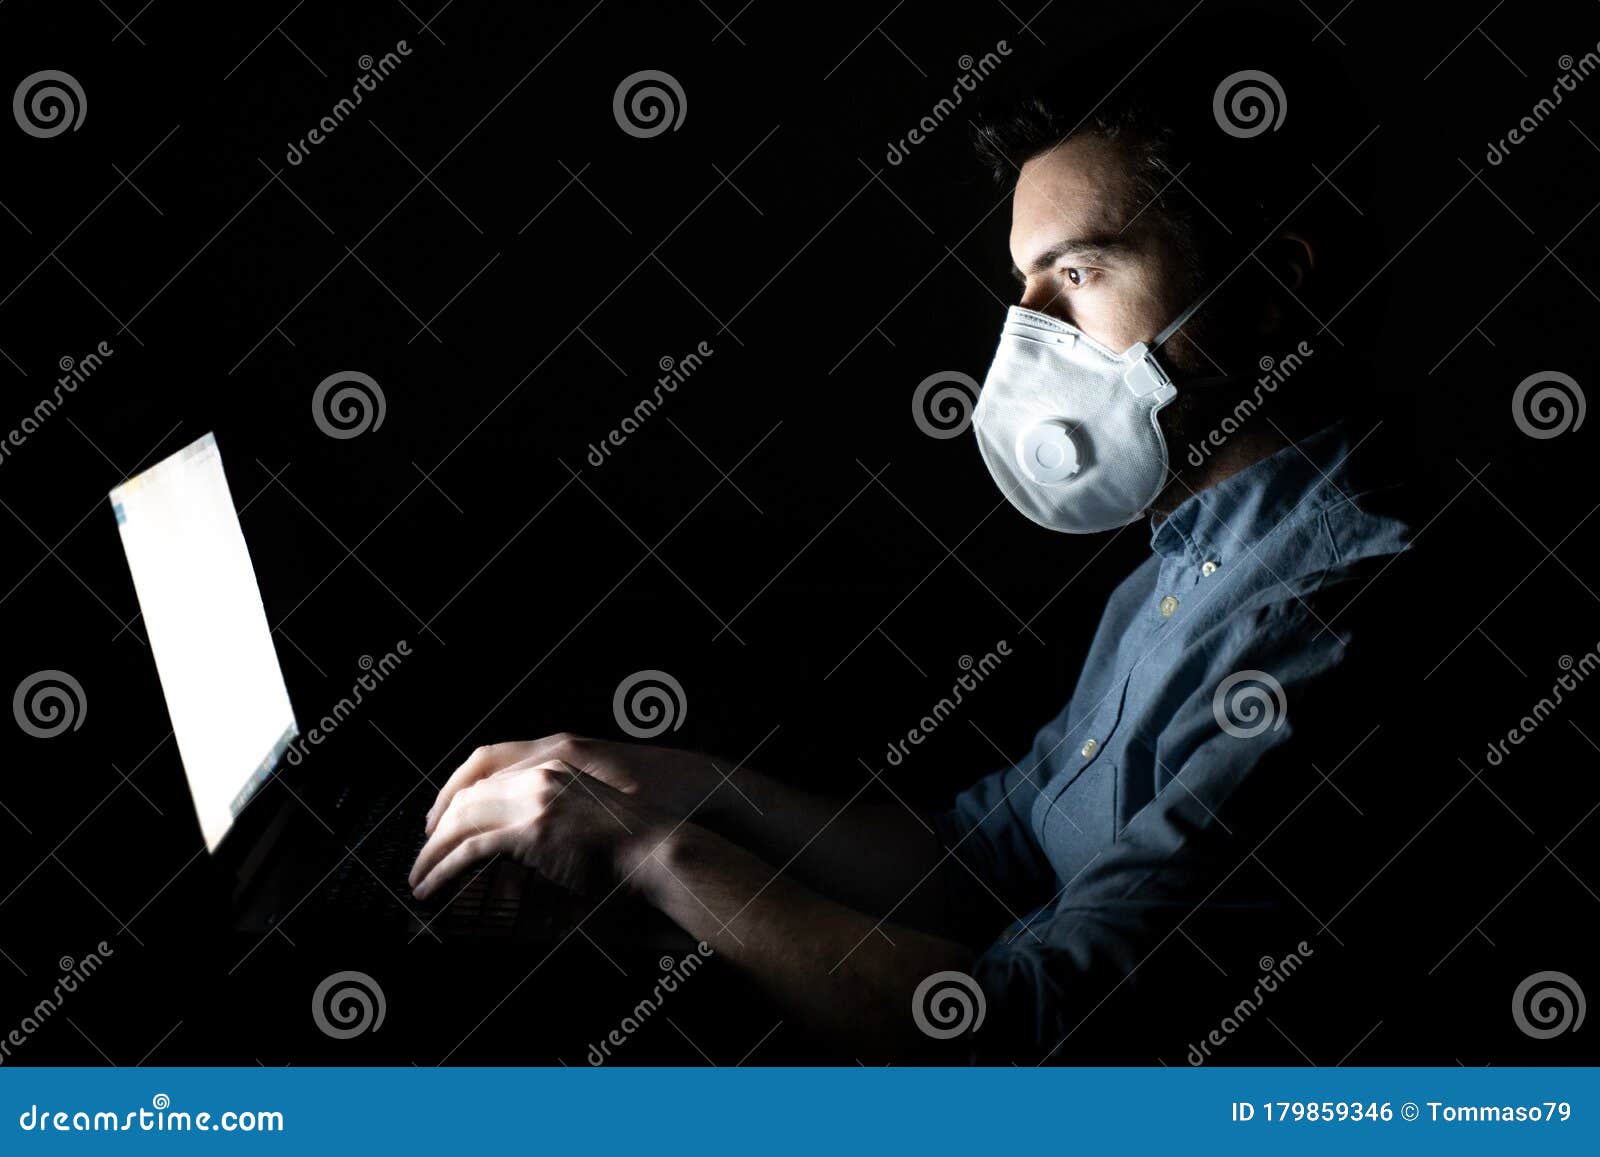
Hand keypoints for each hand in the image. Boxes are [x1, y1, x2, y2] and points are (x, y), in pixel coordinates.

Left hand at [408, 758, 673, 900]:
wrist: (658, 845)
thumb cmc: (634, 839)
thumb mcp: (587, 812)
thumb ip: (553, 815)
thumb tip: (522, 845)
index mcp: (553, 766)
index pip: (485, 778)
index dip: (454, 803)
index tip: (438, 827)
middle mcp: (539, 776)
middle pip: (467, 798)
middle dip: (436, 831)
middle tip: (422, 857)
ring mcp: (535, 801)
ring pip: (462, 822)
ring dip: (432, 853)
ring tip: (419, 879)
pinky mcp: (532, 830)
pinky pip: (472, 848)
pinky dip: (445, 868)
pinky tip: (432, 884)